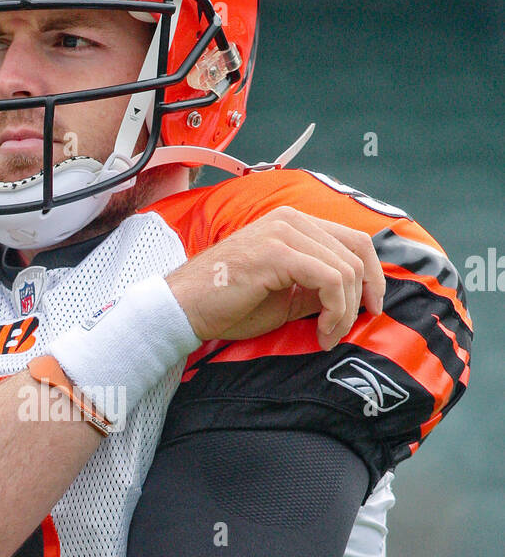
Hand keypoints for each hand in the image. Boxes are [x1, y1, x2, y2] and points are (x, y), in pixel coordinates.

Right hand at [166, 206, 385, 350]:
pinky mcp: (277, 253)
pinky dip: (335, 309)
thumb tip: (354, 299)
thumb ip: (317, 290)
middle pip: (356, 252)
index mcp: (293, 224)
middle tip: (344, 331)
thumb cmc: (226, 305)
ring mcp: (284, 233)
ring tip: (326, 336)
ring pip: (345, 268)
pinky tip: (321, 331)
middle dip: (361, 297)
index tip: (371, 308)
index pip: (353, 240)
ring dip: (345, 310)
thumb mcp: (285, 297)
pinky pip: (329, 280)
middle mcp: (290, 220)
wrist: (184, 309)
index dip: (372, 275)